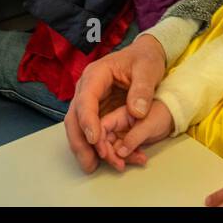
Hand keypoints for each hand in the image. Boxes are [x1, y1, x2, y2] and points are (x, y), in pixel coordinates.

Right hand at [64, 34, 167, 173]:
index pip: (85, 99)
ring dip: (84, 148)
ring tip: (92, 166)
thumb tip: (136, 112)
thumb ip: (142, 89)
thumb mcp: (148, 69)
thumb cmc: (144, 59)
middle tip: (90, 162)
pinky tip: (101, 159)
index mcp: (95, 75)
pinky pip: (90, 130)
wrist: (145, 55)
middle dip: (80, 142)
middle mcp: (86, 89)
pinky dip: (94, 145)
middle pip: (74, 117)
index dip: (88, 120)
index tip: (95, 139)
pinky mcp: (96, 111)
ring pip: (78, 127)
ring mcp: (89, 101)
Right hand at [98, 101, 173, 167]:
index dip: (98, 141)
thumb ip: (134, 136)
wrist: (170, 117)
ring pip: (113, 150)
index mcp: (118, 114)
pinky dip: (130, 158)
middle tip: (120, 164)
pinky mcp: (127, 142)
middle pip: (104, 142)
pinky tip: (141, 159)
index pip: (101, 127)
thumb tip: (121, 152)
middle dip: (110, 155)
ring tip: (139, 160)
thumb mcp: (148, 124)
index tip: (104, 153)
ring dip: (123, 159)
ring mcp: (121, 134)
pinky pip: (123, 153)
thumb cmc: (161, 113)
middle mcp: (116, 124)